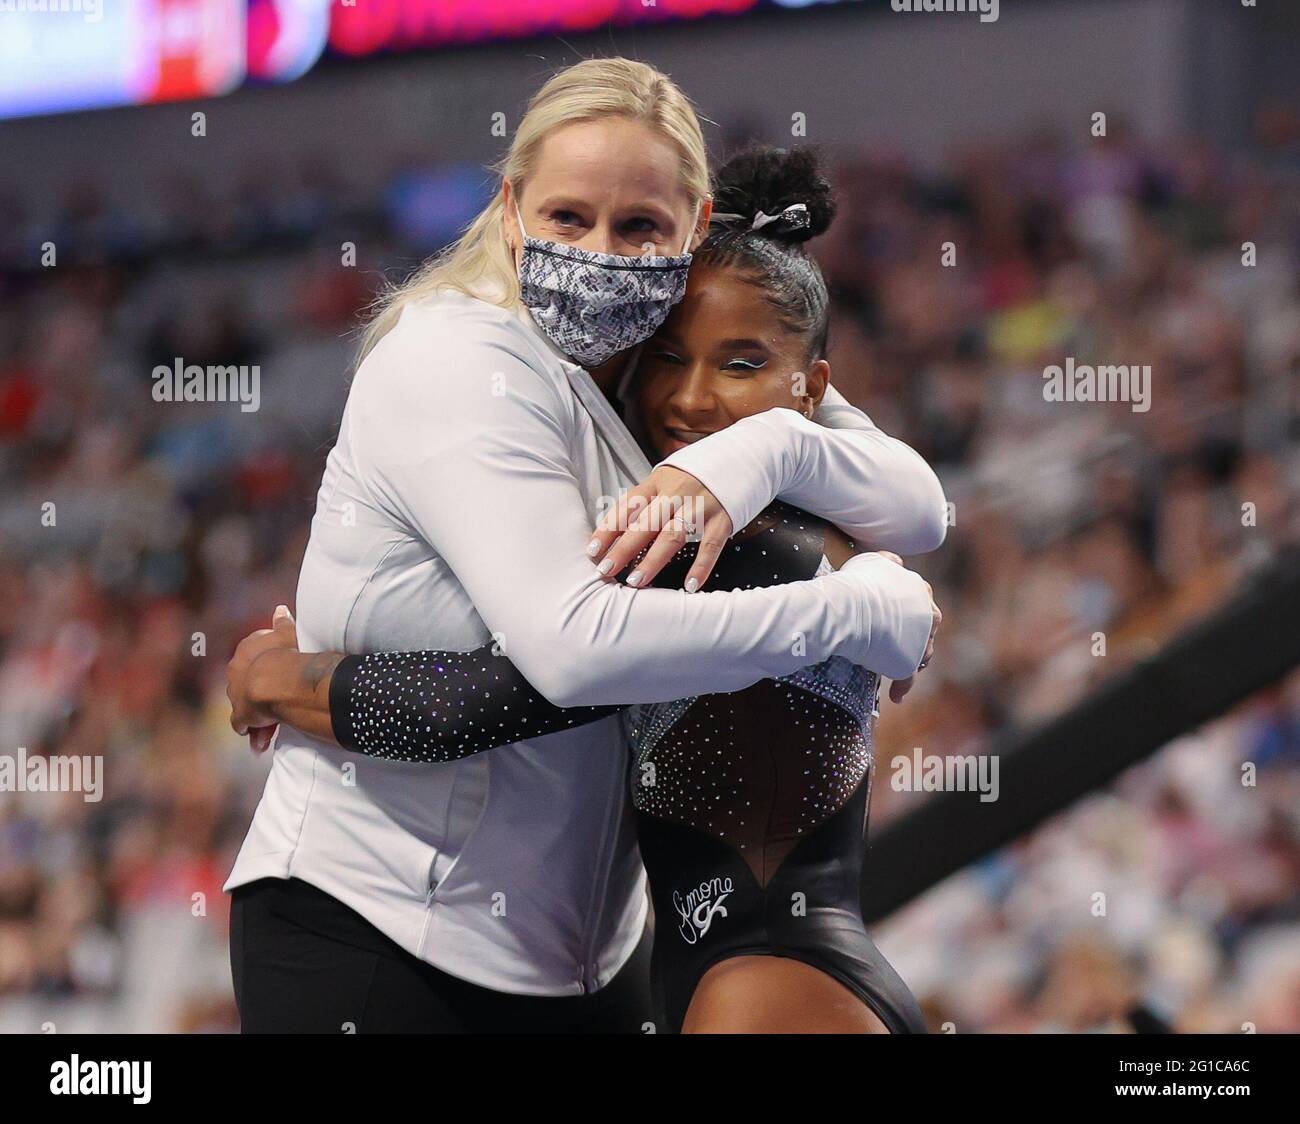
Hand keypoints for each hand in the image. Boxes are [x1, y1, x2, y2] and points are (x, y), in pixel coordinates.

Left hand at [227, 605, 297, 752]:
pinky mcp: (240, 714)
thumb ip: (283, 623)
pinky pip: (245, 724)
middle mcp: (235, 670)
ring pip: (249, 706)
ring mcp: (236, 693)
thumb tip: (280, 609)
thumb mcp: (289, 633)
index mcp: (246, 649)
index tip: (284, 677)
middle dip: (262, 696)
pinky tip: (260, 739)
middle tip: (280, 705)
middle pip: (251, 685)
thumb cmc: (289, 652)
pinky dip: (253, 730)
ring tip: (273, 727)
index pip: (256, 660)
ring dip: (260, 717)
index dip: (271, 670)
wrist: (279, 678)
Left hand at [585, 465, 733, 591]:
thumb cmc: (695, 475)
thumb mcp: (666, 479)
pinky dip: (700, 567)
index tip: (592, 550)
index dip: (608, 529)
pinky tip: (689, 586)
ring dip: (653, 561)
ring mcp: (701, 505)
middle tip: (606, 570)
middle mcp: (676, 492)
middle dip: (623, 548)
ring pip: (673, 536)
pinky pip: (710, 546)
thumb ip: (646, 502)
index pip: (627, 506)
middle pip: (645, 523)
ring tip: (636, 582)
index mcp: (657, 482)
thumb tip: (615, 533)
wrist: (741, 457)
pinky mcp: (723, 518)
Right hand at [867, 553, 940, 702]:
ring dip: (911, 662)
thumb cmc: (855, 583)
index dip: (908, 615)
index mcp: (920, 589)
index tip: (896, 621)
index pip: (920, 605)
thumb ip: (888, 562)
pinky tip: (895, 695)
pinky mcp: (909, 661)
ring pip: (920, 654)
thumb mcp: (874, 561)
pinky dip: (902, 686)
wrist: (849, 607)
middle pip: (926, 631)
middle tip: (897, 646)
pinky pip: (907, 677)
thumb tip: (896, 560)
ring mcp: (921, 639)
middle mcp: (927, 613)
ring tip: (896, 671)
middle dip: (916, 638)